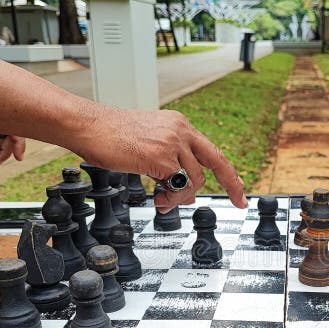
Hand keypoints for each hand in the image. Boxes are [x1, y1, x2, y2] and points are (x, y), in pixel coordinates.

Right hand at [72, 106, 246, 210]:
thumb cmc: (111, 137)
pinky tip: (157, 198)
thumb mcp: (149, 146)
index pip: (211, 150)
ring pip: (195, 179)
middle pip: (217, 161)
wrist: (88, 126)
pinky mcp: (161, 156)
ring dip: (180, 198)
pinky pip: (178, 185)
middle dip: (232, 184)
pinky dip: (170, 198)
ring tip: (162, 201)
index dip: (227, 171)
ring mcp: (172, 142)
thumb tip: (182, 193)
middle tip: (240, 202)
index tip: (238, 187)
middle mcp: (180, 130)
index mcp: (179, 125)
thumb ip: (169, 166)